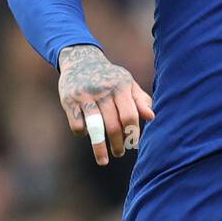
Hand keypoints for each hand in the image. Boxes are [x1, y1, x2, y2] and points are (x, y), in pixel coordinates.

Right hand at [57, 44, 154, 165]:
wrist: (80, 59)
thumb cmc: (110, 76)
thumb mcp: (127, 83)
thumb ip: (140, 100)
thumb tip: (151, 117)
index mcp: (120, 86)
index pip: (129, 115)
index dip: (132, 133)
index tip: (133, 144)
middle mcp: (103, 90)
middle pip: (113, 125)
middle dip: (118, 144)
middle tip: (119, 153)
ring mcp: (85, 96)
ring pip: (94, 128)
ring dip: (99, 148)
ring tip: (104, 161)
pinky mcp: (69, 101)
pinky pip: (77, 125)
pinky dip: (83, 134)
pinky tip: (87, 135)